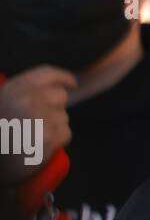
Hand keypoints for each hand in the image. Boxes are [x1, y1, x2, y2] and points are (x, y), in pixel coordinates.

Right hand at [0, 66, 76, 184]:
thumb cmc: (1, 135)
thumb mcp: (4, 103)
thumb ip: (23, 93)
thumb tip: (57, 88)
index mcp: (15, 87)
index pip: (47, 74)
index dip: (63, 78)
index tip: (72, 83)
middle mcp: (27, 98)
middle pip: (61, 96)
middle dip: (56, 109)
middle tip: (39, 123)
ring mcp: (39, 117)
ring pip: (64, 117)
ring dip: (55, 127)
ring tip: (35, 137)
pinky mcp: (47, 137)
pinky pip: (66, 133)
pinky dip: (59, 141)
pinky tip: (42, 145)